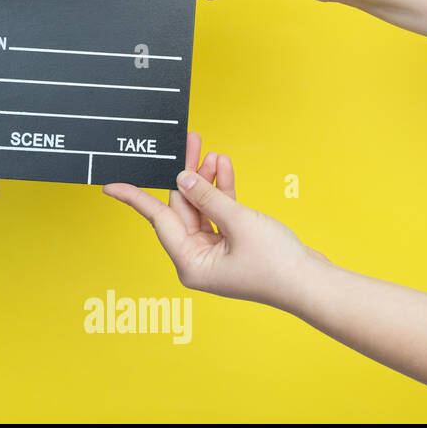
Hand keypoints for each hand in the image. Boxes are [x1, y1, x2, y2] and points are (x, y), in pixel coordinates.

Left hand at [102, 132, 327, 309]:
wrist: (316, 284)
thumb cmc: (278, 264)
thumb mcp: (239, 221)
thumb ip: (208, 197)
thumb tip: (182, 179)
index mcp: (189, 263)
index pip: (158, 220)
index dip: (135, 198)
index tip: (110, 185)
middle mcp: (197, 259)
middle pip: (182, 209)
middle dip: (187, 175)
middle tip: (189, 143)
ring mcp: (216, 252)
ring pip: (202, 208)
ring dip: (207, 180)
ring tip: (211, 151)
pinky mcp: (233, 245)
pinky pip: (220, 213)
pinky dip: (223, 192)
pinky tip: (223, 167)